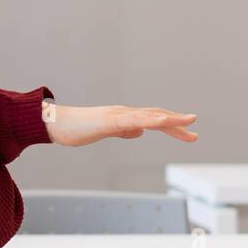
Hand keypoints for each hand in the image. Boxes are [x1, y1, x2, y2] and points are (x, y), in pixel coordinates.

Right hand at [42, 102, 197, 146]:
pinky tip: (163, 120)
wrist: (52, 124)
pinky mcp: (109, 121)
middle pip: (155, 115)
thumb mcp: (103, 132)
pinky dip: (151, 119)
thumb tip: (140, 132)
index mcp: (122, 117)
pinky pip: (134, 120)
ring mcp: (116, 115)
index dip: (171, 125)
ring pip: (149, 115)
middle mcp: (123, 113)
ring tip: (190, 121)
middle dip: (177, 122)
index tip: (187, 134)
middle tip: (194, 133)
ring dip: (171, 118)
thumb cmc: (74, 128)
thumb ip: (122, 131)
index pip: (152, 119)